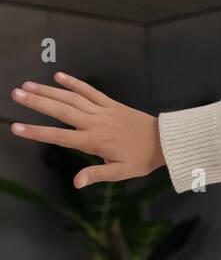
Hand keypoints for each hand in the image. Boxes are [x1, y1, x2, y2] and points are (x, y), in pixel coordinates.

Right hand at [8, 72, 165, 186]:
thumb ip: (96, 175)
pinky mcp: (112, 103)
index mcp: (94, 141)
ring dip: (49, 90)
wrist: (165, 141)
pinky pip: (91, 90)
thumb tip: (76, 183)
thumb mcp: (120, 173)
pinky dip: (75, 83)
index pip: (59, 137)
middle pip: (61, 110)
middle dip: (37, 102)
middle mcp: (95, 123)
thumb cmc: (141, 159)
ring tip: (28, 85)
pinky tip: (58, 76)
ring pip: (72, 98)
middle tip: (15, 94)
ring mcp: (103, 111)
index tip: (16, 128)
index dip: (37, 132)